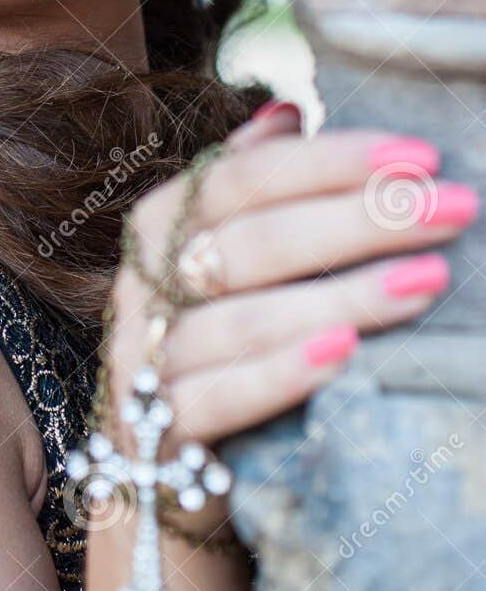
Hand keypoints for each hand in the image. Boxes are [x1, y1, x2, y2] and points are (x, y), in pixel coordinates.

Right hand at [105, 114, 477, 532]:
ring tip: (425, 281)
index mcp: (164, 224)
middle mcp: (143, 283)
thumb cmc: (215, 350)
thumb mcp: (226, 263)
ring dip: (338, 296)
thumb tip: (289, 111)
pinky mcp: (150, 433)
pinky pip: (213, 399)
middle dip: (357, 221)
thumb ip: (250, 187)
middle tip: (449, 211)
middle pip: (250, 241)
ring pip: (238, 319)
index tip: (420, 156)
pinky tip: (344, 355)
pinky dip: (278, 374)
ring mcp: (141, 359)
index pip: (245, 175)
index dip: (332, 161)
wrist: (153, 479)